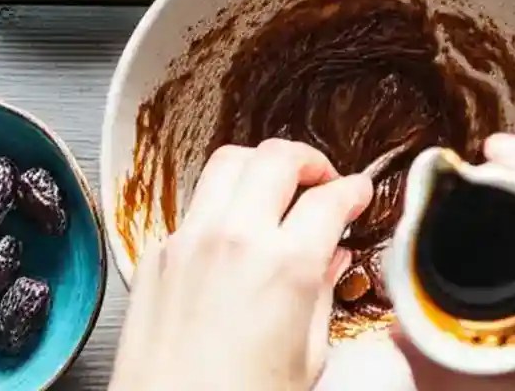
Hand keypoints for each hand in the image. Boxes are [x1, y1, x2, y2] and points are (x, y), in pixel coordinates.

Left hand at [108, 139, 372, 390]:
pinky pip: (194, 204)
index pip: (329, 199)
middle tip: (322, 180)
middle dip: (309, 161)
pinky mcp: (156, 253)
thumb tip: (332, 259)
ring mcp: (188, 240)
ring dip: (260, 166)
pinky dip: (221, 202)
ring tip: (277, 187)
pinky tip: (234, 229)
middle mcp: (234, 238)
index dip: (353, 190)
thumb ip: (321, 294)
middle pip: (277, 158)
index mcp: (284, 265)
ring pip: (227, 162)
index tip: (358, 193)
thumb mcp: (306, 357)